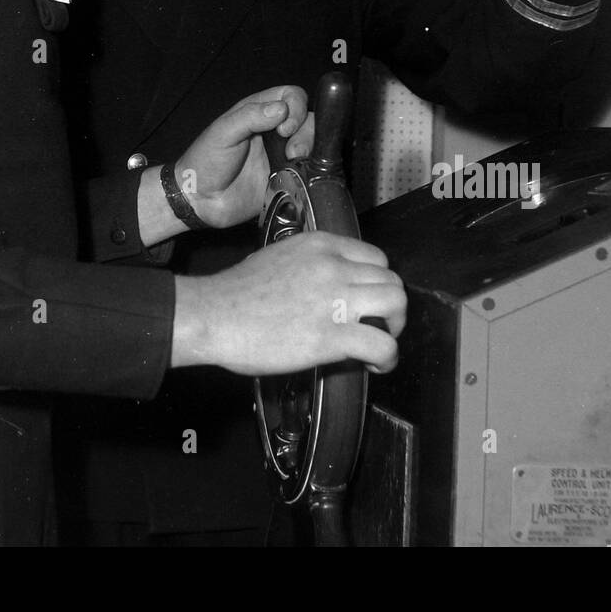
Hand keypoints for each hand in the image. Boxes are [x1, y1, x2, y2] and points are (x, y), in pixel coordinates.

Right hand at [172, 232, 405, 375]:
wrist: (214, 314)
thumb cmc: (238, 292)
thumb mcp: (280, 257)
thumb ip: (313, 265)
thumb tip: (331, 285)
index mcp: (321, 245)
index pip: (376, 257)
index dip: (378, 282)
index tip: (370, 300)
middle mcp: (334, 266)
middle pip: (391, 280)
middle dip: (391, 307)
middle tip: (378, 326)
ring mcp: (335, 300)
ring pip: (395, 305)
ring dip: (395, 328)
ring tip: (380, 344)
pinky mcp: (331, 336)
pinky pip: (382, 344)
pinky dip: (387, 358)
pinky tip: (374, 365)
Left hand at [175, 85, 313, 230]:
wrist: (199, 200)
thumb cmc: (204, 161)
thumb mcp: (223, 132)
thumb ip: (250, 117)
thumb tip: (282, 109)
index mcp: (259, 112)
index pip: (291, 96)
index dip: (295, 107)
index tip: (285, 127)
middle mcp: (274, 131)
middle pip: (307, 119)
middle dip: (305, 131)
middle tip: (292, 150)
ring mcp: (281, 155)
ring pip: (312, 143)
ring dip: (309, 149)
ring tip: (294, 161)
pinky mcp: (286, 178)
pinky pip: (308, 170)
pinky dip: (309, 170)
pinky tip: (298, 175)